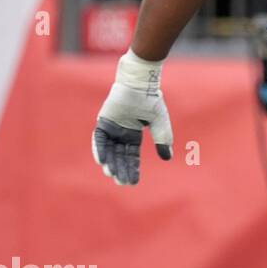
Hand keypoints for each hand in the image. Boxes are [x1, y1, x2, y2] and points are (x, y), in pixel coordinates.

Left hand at [92, 49, 173, 185]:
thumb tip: (167, 158)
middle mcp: (121, 133)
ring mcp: (111, 128)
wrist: (140, 83)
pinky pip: (99, 139)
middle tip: (122, 183)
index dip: (133, 168)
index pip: (132, 156)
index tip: (133, 182)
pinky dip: (100, 150)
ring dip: (110, 162)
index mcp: (133, 134)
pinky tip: (103, 161)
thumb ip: (162, 138)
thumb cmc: (150, 99)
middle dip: (121, 169)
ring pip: (109, 150)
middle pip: (120, 156)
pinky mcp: (103, 121)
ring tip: (112, 175)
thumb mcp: (159, 122)